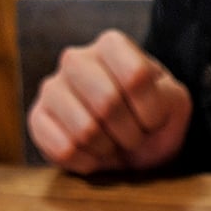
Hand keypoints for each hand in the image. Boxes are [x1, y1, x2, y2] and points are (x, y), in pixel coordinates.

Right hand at [27, 29, 192, 174]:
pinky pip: (63, 149)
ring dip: (108, 149)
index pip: (136, 77)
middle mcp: (76, 59)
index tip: (152, 121)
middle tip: (132, 138)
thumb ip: (168, 99)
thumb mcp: (173, 107)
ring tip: (112, 144)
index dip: (151, 112)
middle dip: (130, 134)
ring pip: (84, 129)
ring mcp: (52, 89)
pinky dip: (88, 163)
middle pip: (107, 102)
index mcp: (112, 46)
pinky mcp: (37, 120)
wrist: (130, 147)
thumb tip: (148, 104)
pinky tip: (93, 155)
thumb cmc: (152, 124)